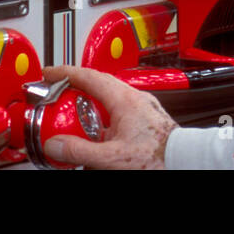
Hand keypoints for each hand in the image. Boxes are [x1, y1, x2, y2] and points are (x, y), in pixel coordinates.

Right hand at [41, 65, 178, 169]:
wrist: (185, 160)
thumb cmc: (159, 156)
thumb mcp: (112, 157)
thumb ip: (80, 150)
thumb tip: (56, 145)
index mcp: (124, 99)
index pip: (88, 76)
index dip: (64, 73)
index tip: (49, 73)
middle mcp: (133, 98)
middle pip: (96, 82)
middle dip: (74, 85)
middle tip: (56, 92)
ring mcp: (140, 107)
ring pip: (107, 96)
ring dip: (88, 102)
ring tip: (73, 116)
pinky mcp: (145, 119)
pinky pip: (117, 109)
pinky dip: (101, 114)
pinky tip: (97, 133)